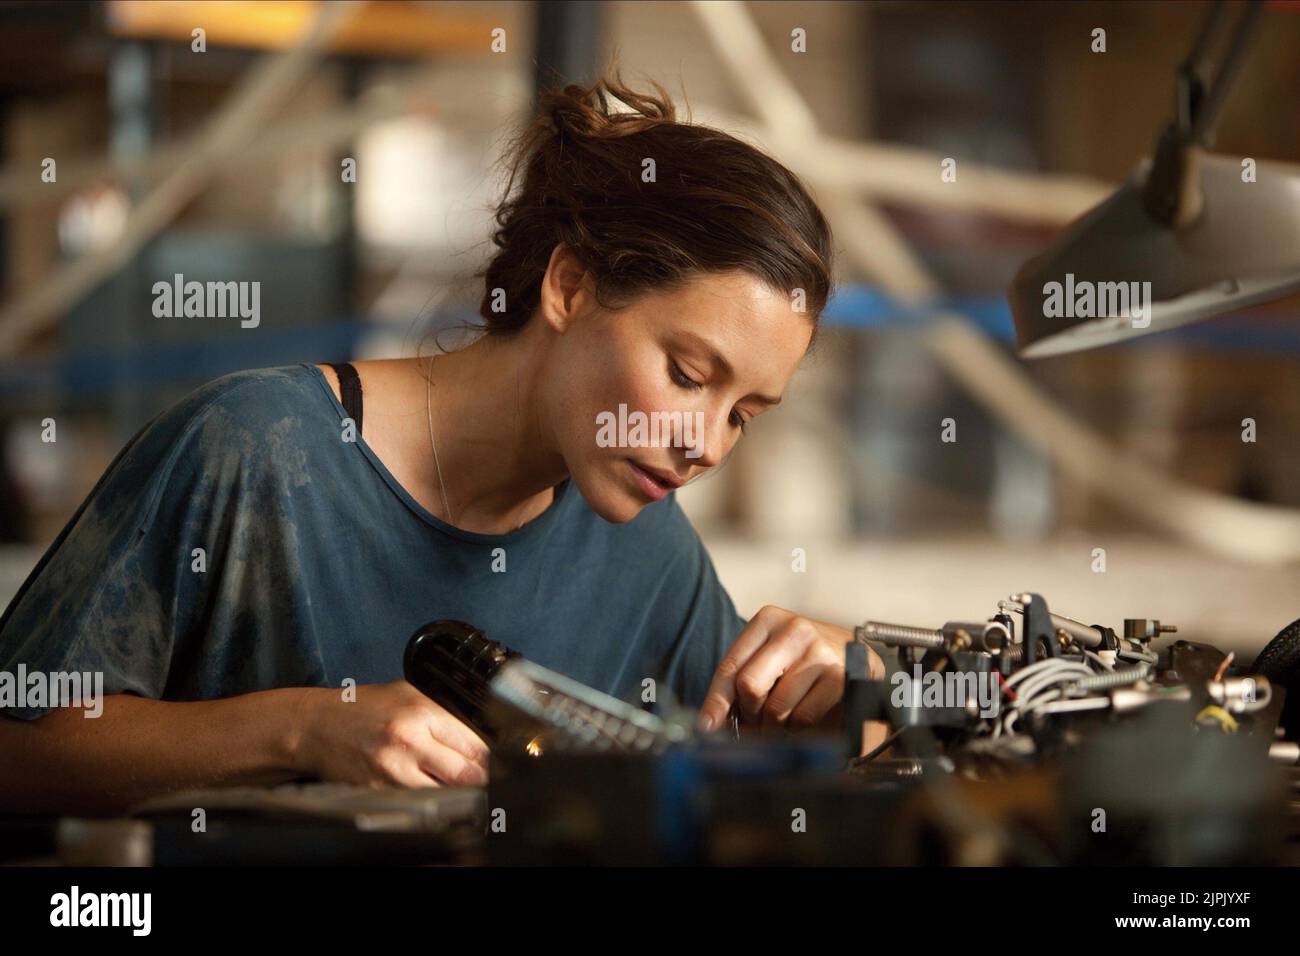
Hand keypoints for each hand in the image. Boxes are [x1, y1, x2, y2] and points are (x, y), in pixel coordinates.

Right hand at [294, 680, 489, 787]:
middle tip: (489, 785)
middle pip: (467, 775)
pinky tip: (431, 795)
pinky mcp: (379, 793)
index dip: (493, 760)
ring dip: (458, 796)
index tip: (501, 767)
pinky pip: (417, 804)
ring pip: (445, 795)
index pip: (475, 745)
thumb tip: (482, 737)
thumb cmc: (364, 708)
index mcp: (422, 715)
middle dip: (482, 782)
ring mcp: (393, 772)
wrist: (317, 727)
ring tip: (463, 792)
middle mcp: (410, 743)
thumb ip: (445, 715)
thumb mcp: (409, 696)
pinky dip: (429, 803)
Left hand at [697, 605, 884, 734]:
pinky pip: (803, 717)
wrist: (857, 660)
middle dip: (749, 713)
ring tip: (781, 720)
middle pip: (749, 685)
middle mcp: (793, 629)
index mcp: (768, 620)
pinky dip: (797, 729)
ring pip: (776, 707)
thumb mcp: (769, 659)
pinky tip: (802, 720)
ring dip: (774, 725)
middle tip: (755, 722)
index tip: (706, 727)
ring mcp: (819, 652)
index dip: (715, 701)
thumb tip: (709, 723)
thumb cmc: (803, 662)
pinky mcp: (839, 677)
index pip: (731, 665)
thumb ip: (738, 682)